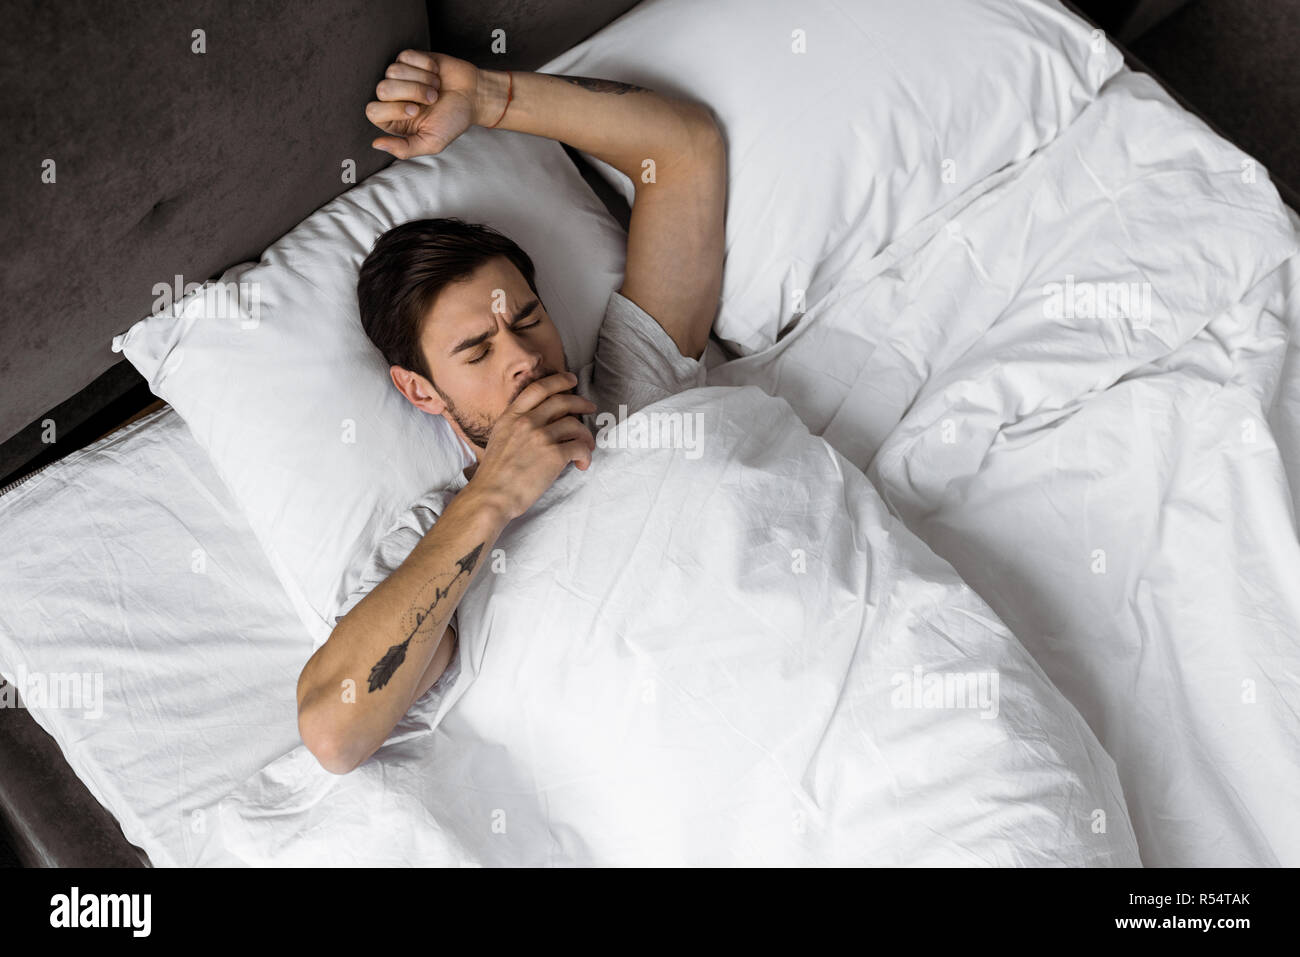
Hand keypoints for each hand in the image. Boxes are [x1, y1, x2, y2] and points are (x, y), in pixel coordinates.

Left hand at [366, 50, 478, 158]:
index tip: (417, 111)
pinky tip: (436, 74)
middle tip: (431, 99)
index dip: (395, 109)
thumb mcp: (431, 143)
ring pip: (393, 71)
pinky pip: (406, 56)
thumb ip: (404, 149)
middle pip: (382, 89)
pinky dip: (425, 66)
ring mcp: (400, 76)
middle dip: (411, 92)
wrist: (474, 97)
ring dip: (421, 80)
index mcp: (393, 120)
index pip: (373, 111)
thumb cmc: (453, 121)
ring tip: (435, 88)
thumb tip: (376, 144)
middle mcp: (393, 98)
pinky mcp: (410, 59)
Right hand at [468, 372, 597, 521]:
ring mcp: (541, 437)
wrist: (492, 496)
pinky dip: (586, 455)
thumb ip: (517, 424)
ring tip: (587, 447)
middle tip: (590, 407)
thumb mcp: (499, 437)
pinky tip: (582, 464)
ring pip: (575, 425)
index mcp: (511, 416)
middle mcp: (527, 422)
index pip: (538, 389)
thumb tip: (541, 419)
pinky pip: (580, 447)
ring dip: (586, 436)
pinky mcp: (554, 456)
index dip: (558, 381)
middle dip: (581, 402)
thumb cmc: (495, 474)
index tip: (571, 380)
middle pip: (562, 401)